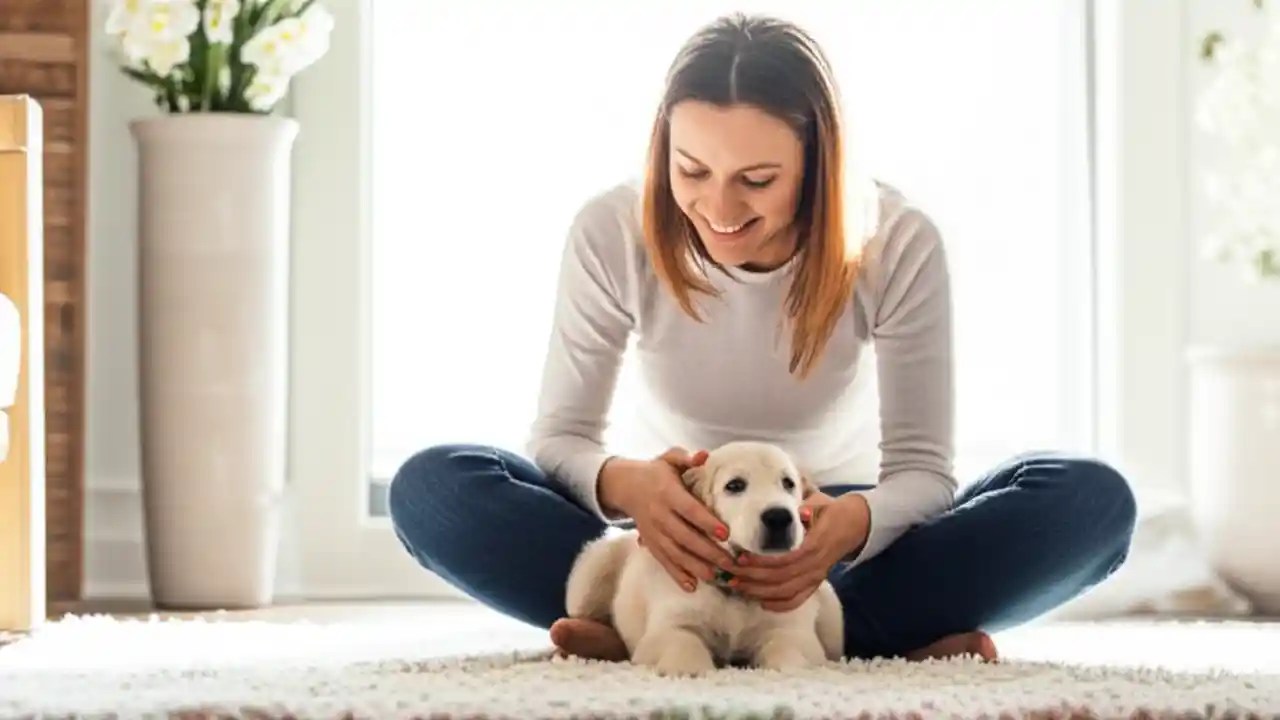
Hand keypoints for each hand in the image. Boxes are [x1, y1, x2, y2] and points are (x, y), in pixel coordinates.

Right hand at [619, 448, 737, 591]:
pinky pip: (664, 562)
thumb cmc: (656, 472)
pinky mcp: (651, 544)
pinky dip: (677, 575)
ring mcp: (654, 532)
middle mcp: (660, 515)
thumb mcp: (669, 459)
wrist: (626, 487)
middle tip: (732, 562)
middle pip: (685, 537)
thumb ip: (686, 457)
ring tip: (719, 578)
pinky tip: (692, 587)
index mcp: (667, 493)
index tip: (726, 533)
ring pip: (676, 554)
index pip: (689, 510)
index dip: (706, 522)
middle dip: (709, 552)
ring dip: (697, 567)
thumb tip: (703, 455)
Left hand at [730, 490, 869, 611]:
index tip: (742, 556)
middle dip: (753, 577)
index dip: (763, 560)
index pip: (787, 558)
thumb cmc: (830, 511)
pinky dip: (778, 604)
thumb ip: (806, 506)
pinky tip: (759, 601)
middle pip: (781, 578)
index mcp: (815, 544)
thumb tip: (796, 510)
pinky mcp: (815, 584)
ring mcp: (816, 577)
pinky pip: (797, 599)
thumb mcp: (819, 502)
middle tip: (730, 571)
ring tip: (736, 585)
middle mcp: (816, 564)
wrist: (854, 526)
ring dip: (759, 591)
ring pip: (786, 592)